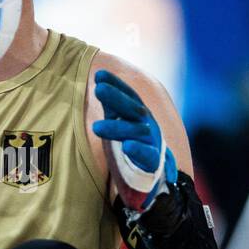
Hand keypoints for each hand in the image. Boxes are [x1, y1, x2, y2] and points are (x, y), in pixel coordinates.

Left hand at [91, 68, 176, 212]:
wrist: (152, 173)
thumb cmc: (131, 142)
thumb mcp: (121, 120)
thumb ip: (113, 103)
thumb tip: (99, 77)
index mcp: (139, 114)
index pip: (129, 95)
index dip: (116, 84)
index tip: (100, 75)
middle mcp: (146, 124)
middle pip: (133, 109)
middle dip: (116, 98)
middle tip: (98, 89)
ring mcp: (151, 142)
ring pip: (136, 132)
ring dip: (117, 128)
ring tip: (96, 127)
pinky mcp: (153, 162)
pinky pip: (147, 155)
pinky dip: (138, 150)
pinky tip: (128, 146)